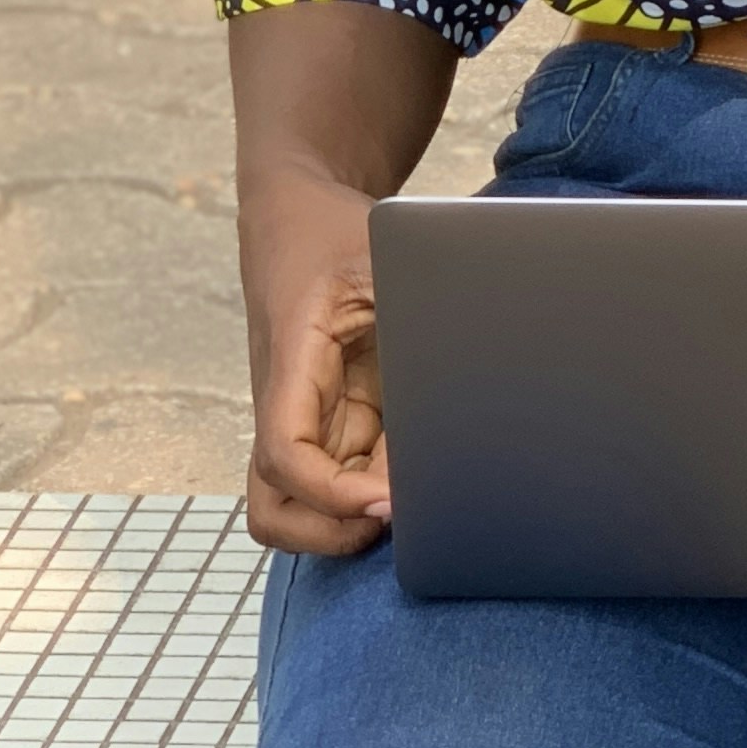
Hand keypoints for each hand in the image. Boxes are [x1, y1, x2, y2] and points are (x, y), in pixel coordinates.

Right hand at [243, 170, 393, 556]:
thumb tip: (469, 380)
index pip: (283, 456)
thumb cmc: (335, 232)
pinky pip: (340, 476)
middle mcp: (288, 404)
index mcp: (291, 362)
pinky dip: (372, 492)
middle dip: (331, 531)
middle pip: (277, 508)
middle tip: (400, 516)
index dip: (330, 494)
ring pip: (301, 505)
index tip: (386, 501)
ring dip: (346, 521)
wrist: (294, 215)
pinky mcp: (331, 418)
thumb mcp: (380, 255)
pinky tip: (421, 472)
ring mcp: (307, 417)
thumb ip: (418, 309)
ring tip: (412, 502)